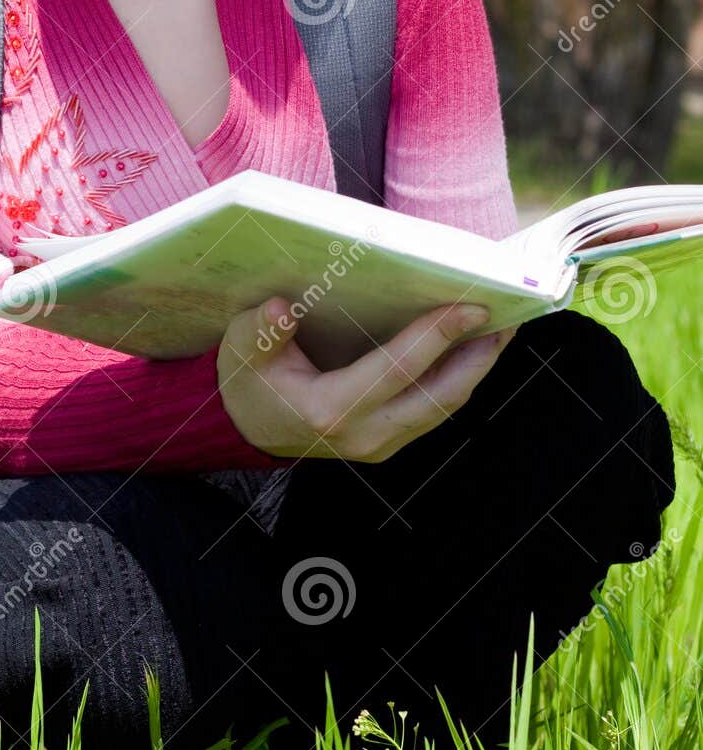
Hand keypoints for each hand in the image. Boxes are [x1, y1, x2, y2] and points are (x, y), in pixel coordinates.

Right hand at [216, 297, 516, 464]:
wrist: (247, 427)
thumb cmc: (248, 381)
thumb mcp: (243, 351)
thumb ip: (261, 331)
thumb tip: (282, 308)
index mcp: (331, 410)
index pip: (396, 370)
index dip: (435, 336)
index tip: (470, 304)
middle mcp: (365, 435)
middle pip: (438, 397)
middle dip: (477, 356)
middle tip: (507, 316)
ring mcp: (381, 444)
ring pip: (443, 407)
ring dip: (475, 369)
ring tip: (501, 328)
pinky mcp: (390, 441)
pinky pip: (434, 410)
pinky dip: (457, 379)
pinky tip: (471, 349)